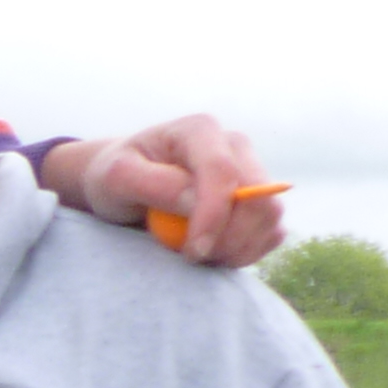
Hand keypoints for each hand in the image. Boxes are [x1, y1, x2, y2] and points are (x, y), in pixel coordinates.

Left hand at [61, 116, 287, 268]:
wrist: (124, 183)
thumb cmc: (116, 175)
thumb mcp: (117, 177)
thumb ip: (156, 185)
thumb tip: (196, 201)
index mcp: (200, 130)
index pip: (223, 173)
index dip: (214, 217)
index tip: (193, 252)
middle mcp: (234, 146)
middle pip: (260, 198)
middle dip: (230, 238)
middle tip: (192, 256)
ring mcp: (250, 171)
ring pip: (270, 218)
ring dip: (239, 248)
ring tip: (198, 255)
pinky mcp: (257, 200)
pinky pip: (272, 233)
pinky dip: (248, 252)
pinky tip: (215, 255)